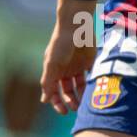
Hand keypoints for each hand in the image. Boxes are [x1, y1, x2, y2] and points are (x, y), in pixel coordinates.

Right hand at [40, 0, 98, 114]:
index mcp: (53, 71)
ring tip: (85, 102)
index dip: (57, 103)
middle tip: (76, 108)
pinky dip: (92, 85)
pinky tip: (94, 91)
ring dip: (81, 96)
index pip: (53, 92)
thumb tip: (43, 101)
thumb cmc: (61, 43)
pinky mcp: (89, 62)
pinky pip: (91, 77)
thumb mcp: (51, 63)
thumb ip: (47, 82)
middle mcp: (64, 70)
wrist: (77, 25)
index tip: (64, 111)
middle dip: (71, 101)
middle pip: (67, 91)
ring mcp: (77, 66)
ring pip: (79, 86)